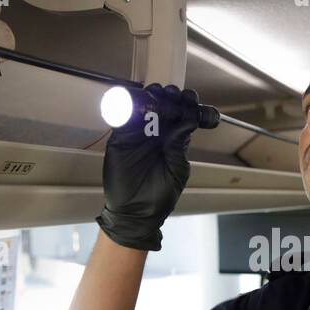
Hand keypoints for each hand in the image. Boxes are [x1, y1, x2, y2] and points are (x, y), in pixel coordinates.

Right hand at [96, 83, 199, 250]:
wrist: (135, 213)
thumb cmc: (159, 196)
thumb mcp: (176, 171)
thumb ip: (178, 147)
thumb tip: (186, 122)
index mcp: (173, 140)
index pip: (181, 115)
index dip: (186, 104)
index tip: (189, 99)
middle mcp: (156, 134)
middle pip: (163, 105)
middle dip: (169, 96)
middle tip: (172, 95)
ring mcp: (137, 135)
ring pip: (143, 106)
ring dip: (151, 97)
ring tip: (157, 95)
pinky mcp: (120, 139)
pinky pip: (123, 118)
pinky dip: (129, 107)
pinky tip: (138, 103)